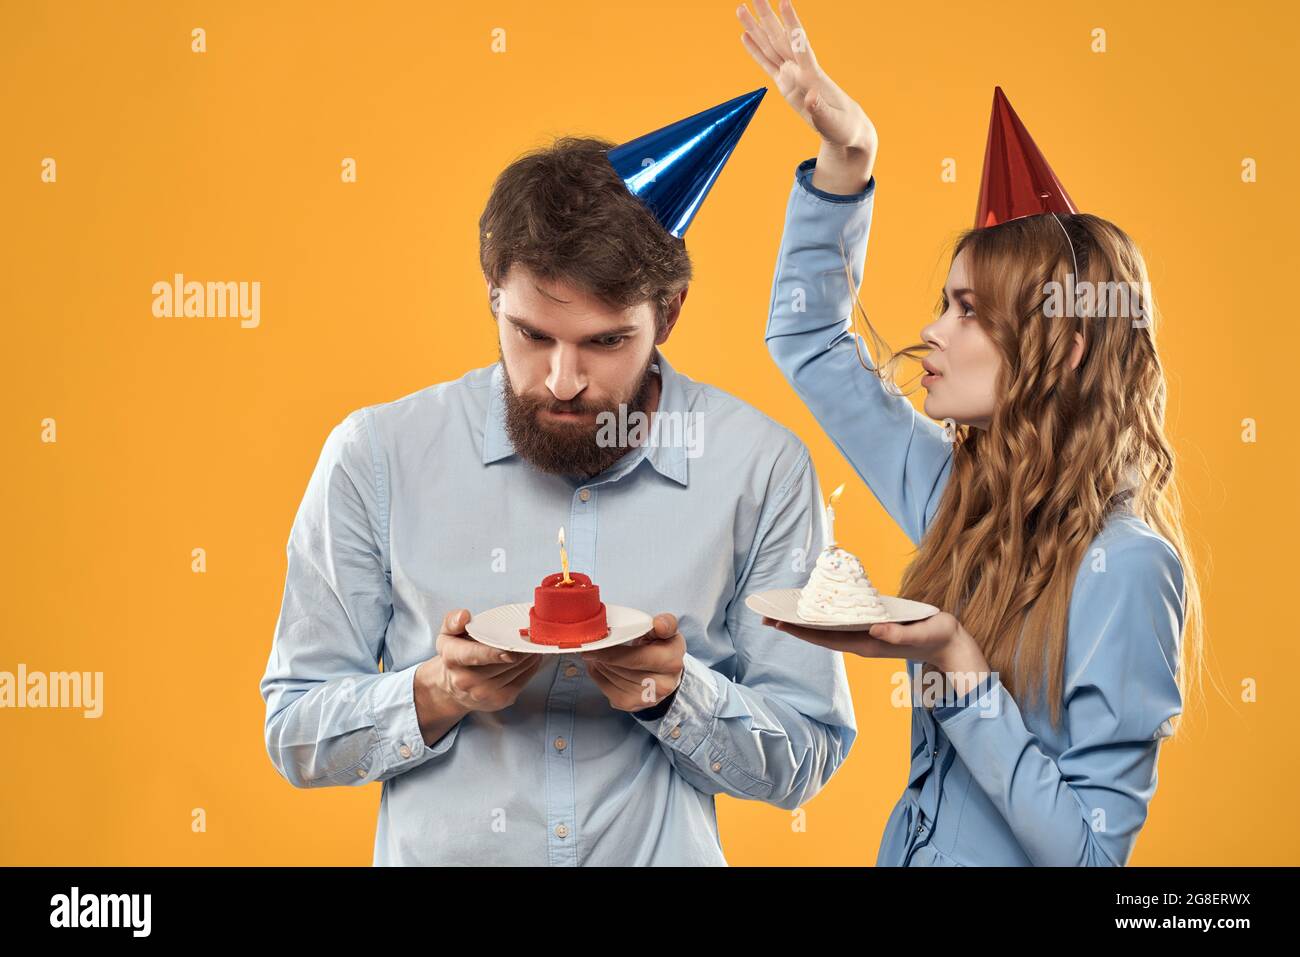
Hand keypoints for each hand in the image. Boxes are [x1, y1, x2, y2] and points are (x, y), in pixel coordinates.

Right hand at [415, 609, 542, 742]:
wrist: (453, 687)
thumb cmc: (456, 655)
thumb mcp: (447, 634)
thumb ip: (453, 620)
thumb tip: (464, 616)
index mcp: (453, 658)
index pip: (474, 655)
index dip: (493, 654)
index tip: (510, 651)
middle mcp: (465, 680)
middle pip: (502, 663)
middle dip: (520, 649)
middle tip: (532, 636)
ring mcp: (483, 693)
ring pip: (515, 671)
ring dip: (528, 656)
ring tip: (532, 644)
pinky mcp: (499, 701)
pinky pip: (522, 682)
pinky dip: (531, 668)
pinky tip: (531, 658)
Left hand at [581, 613, 684, 712]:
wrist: (667, 672)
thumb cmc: (664, 646)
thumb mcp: (669, 631)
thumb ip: (666, 623)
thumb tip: (658, 624)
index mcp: (671, 663)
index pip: (636, 658)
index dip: (611, 652)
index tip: (594, 643)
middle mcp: (662, 685)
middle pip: (620, 668)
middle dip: (602, 655)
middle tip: (593, 643)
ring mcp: (647, 699)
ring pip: (611, 678)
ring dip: (599, 663)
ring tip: (597, 651)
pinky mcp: (632, 705)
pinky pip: (606, 689)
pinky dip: (597, 675)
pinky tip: (599, 664)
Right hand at [737, 0, 876, 189]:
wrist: (846, 129)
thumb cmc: (843, 127)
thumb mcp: (834, 123)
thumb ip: (820, 110)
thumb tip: (811, 98)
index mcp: (814, 77)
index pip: (800, 46)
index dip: (793, 25)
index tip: (785, 3)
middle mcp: (800, 70)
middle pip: (780, 39)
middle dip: (767, 17)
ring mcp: (791, 75)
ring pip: (770, 47)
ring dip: (756, 28)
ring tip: (741, 9)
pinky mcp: (784, 84)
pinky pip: (767, 64)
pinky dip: (755, 50)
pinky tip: (745, 36)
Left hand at [761, 611, 990, 694]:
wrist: (951, 646)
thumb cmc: (937, 638)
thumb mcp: (921, 634)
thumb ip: (899, 635)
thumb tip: (875, 630)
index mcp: (868, 644)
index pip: (826, 638)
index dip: (801, 631)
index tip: (777, 624)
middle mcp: (862, 642)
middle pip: (820, 635)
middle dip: (793, 627)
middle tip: (765, 617)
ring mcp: (865, 637)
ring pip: (827, 630)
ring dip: (804, 622)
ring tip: (780, 612)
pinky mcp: (872, 630)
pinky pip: (840, 624)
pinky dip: (822, 617)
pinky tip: (812, 608)